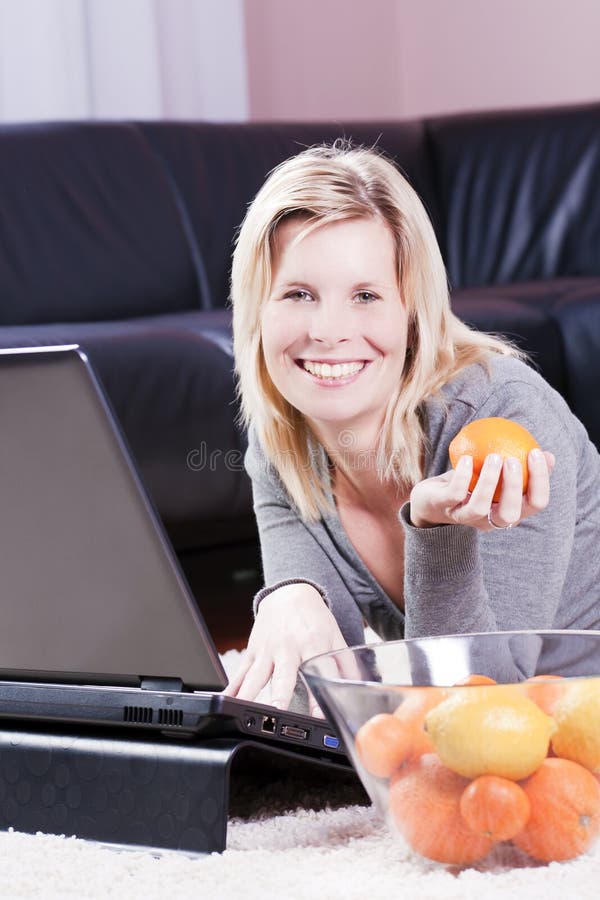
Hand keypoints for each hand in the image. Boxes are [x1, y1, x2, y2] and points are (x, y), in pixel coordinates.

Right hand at [223, 583, 346, 714]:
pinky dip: (232, 686)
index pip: (315, 673)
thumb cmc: (313, 618)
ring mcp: (268, 650)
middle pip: (283, 674)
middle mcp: (288, 648)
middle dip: (279, 693)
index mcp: (312, 644)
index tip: (318, 716)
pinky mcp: (254, 650)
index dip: (318, 697)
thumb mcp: (334, 635)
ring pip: (257, 675)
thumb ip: (345, 663)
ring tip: (244, 709)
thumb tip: (357, 688)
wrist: (289, 593)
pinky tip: (225, 698)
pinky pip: (241, 671)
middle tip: (276, 709)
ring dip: (250, 693)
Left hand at [409, 448, 554, 530]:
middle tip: (513, 459)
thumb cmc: (469, 485)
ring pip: (479, 507)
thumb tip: (547, 455)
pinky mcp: (443, 507)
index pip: (535, 504)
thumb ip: (519, 467)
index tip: (537, 453)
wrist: (430, 499)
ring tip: (494, 457)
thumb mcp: (496, 476)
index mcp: (508, 510)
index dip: (541, 481)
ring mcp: (464, 516)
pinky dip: (461, 476)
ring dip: (488, 482)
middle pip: (510, 513)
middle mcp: (489, 519)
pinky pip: (454, 494)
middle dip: (514, 487)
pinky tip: (466, 458)